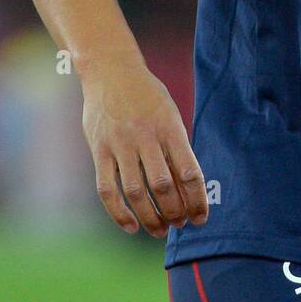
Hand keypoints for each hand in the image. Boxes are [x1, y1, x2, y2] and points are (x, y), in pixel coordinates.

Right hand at [81, 64, 208, 236]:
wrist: (110, 71)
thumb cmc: (147, 96)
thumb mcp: (169, 114)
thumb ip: (176, 147)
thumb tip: (187, 188)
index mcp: (170, 127)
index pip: (188, 172)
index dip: (197, 200)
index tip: (201, 218)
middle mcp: (146, 136)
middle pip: (163, 186)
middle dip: (174, 212)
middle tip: (180, 224)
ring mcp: (120, 144)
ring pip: (136, 192)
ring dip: (150, 217)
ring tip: (159, 230)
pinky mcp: (99, 149)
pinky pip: (107, 189)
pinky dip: (119, 212)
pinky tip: (131, 226)